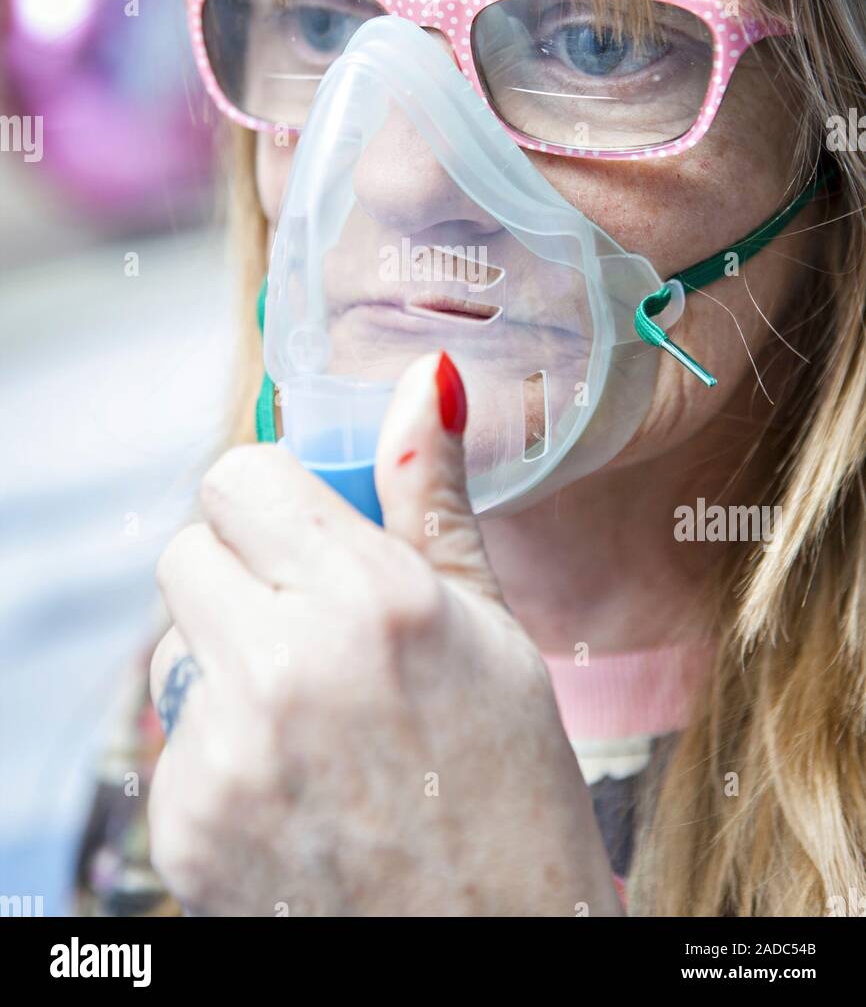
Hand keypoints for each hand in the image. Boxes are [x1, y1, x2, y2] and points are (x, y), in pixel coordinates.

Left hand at [148, 352, 622, 916]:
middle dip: (241, 573)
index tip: (302, 530)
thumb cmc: (513, 791)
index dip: (270, 499)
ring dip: (225, 662)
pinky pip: (174, 739)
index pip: (237, 477)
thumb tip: (429, 377)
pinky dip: (219, 751)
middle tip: (310, 625)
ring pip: (172, 646)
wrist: (492, 957)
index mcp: (373, 600)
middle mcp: (286, 667)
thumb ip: (433, 500)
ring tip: (312, 720)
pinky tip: (293, 787)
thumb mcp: (490, 630)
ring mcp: (226, 754)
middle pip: (188, 551)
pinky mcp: (185, 825)